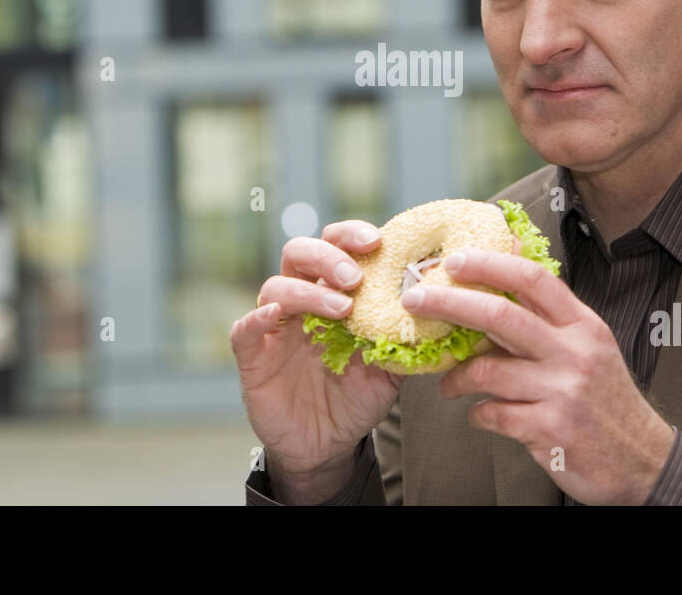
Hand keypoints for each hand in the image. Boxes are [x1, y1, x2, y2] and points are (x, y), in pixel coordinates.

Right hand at [231, 220, 403, 501]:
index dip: (351, 236)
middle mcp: (302, 302)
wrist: (327, 446)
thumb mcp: (390, 367)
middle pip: (299, 253)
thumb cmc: (357, 396)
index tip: (377, 241)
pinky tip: (273, 316)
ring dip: (307, 292)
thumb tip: (437, 310)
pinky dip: (256, 319)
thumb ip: (406, 338)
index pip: (336, 246)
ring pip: (275, 287)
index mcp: (333, 293)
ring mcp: (276, 328)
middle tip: (355, 277)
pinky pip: (244, 330)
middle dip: (328, 257)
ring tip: (341, 309)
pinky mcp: (254, 357)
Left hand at [400, 247, 675, 504]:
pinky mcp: (551, 430)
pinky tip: (477, 414)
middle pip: (501, 315)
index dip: (489, 264)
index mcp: (583, 325)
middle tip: (414, 301)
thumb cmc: (606, 398)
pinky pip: (494, 414)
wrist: (643, 460)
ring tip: (447, 384)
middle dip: (449, 303)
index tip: (453, 260)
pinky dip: (477, 413)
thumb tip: (500, 278)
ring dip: (456, 376)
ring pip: (488, 369)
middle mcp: (574, 353)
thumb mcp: (589, 347)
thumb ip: (549, 318)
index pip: (533, 280)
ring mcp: (563, 392)